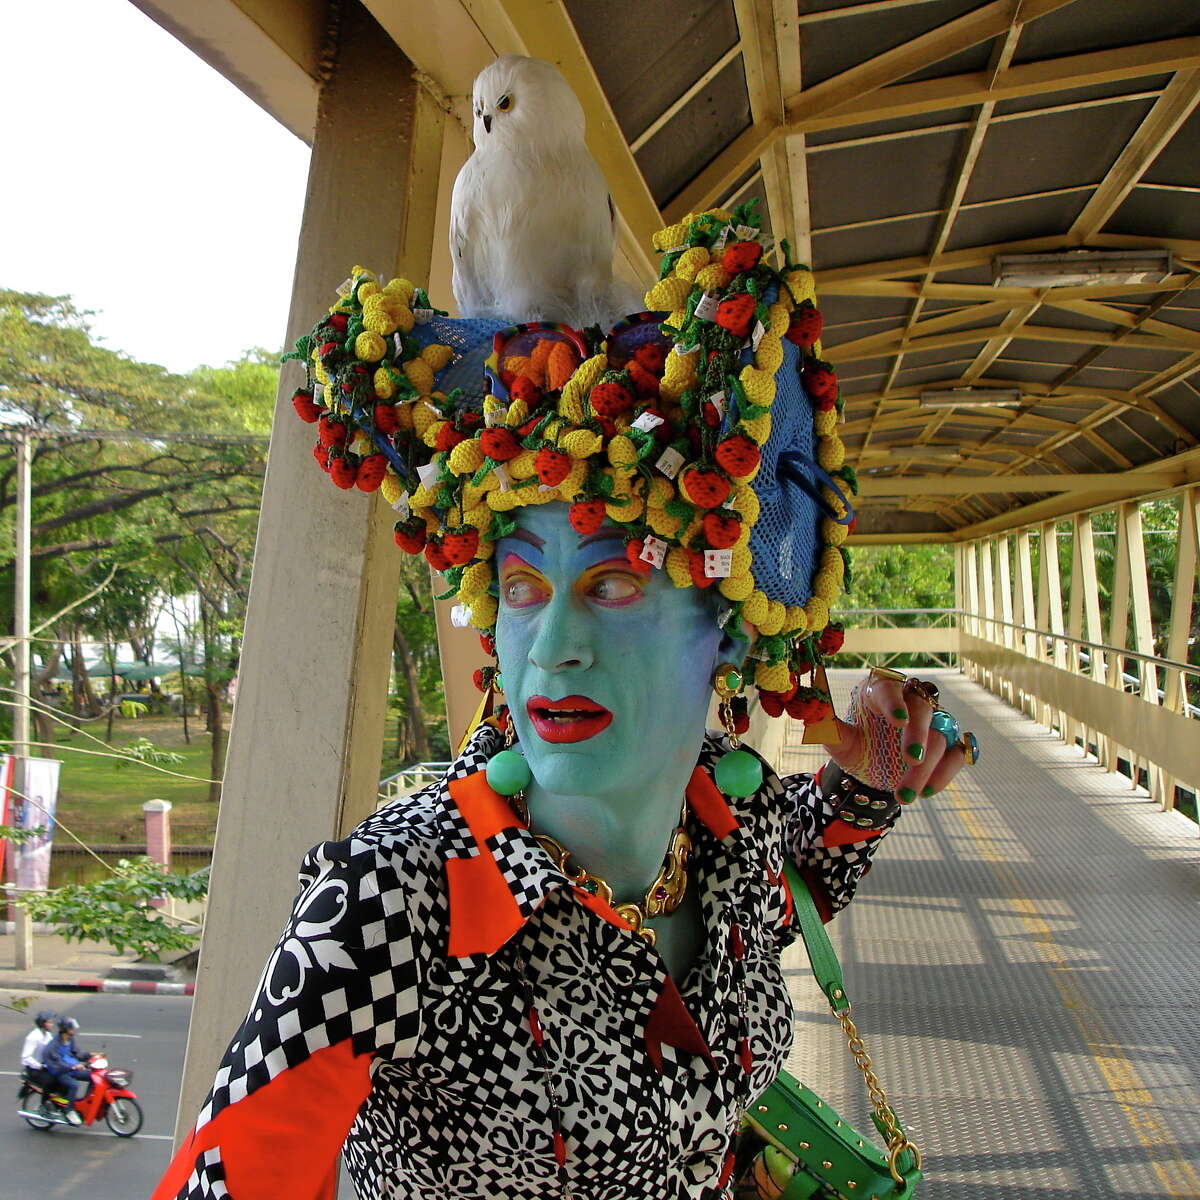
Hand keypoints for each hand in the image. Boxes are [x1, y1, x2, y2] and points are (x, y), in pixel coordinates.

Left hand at [821, 671, 966, 803]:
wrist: (872, 771)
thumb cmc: (855, 746)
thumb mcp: (839, 741)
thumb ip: (828, 729)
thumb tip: (811, 718)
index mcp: (879, 691)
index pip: (890, 688)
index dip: (895, 702)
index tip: (898, 721)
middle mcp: (910, 700)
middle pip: (923, 708)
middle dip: (918, 736)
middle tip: (910, 760)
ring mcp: (933, 722)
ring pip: (941, 734)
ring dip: (927, 766)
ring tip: (904, 795)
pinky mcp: (948, 743)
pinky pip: (958, 752)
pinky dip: (946, 772)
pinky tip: (927, 791)